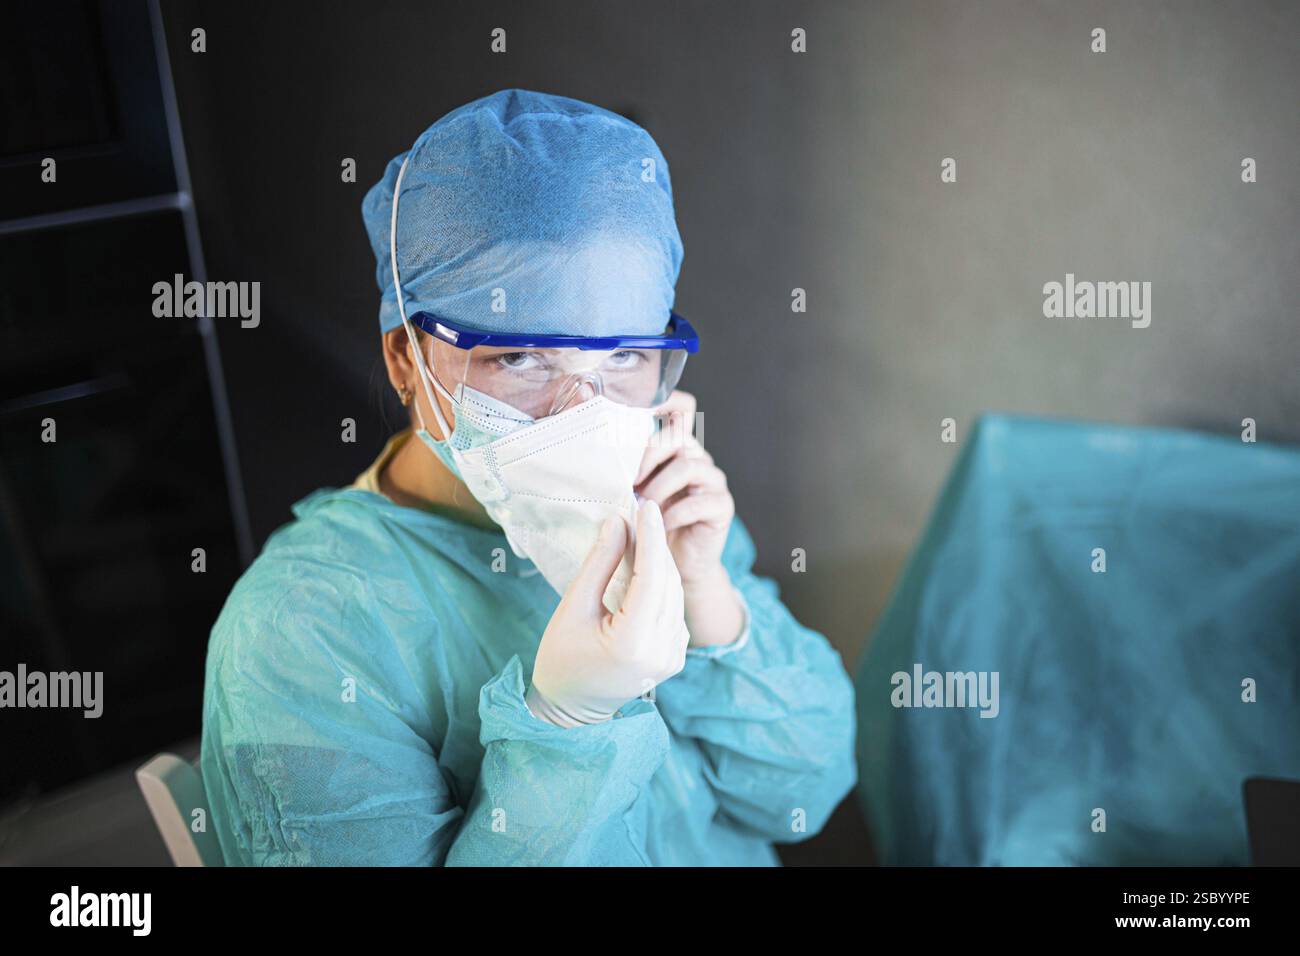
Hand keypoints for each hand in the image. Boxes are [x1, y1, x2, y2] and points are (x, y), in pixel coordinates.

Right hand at [526, 499, 689, 726]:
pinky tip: (647, 564)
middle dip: (655, 543)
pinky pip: (674, 609)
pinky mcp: (676, 657)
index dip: (651, 537)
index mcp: (634, 642)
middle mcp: (662, 650)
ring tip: (641, 532)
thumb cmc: (561, 659)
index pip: (652, 576)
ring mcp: (673, 656)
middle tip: (641, 510)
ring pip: (674, 593)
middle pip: (667, 582)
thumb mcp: (573, 607)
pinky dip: (663, 583)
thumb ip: (600, 563)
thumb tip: (618, 522)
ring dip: (660, 560)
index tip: (646, 505)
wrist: (571, 709)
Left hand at [634, 390, 733, 583]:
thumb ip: (626, 471)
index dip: (665, 401)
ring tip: (640, 508)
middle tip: (627, 482)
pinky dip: (672, 515)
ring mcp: (713, 480)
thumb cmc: (650, 526)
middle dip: (646, 456)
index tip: (638, 408)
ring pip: (686, 465)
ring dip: (657, 488)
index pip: (680, 409)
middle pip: (676, 436)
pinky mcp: (722, 506)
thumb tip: (593, 454)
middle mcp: (698, 457)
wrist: (677, 566)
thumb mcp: (634, 493)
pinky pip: (697, 502)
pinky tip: (658, 528)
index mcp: (677, 447)